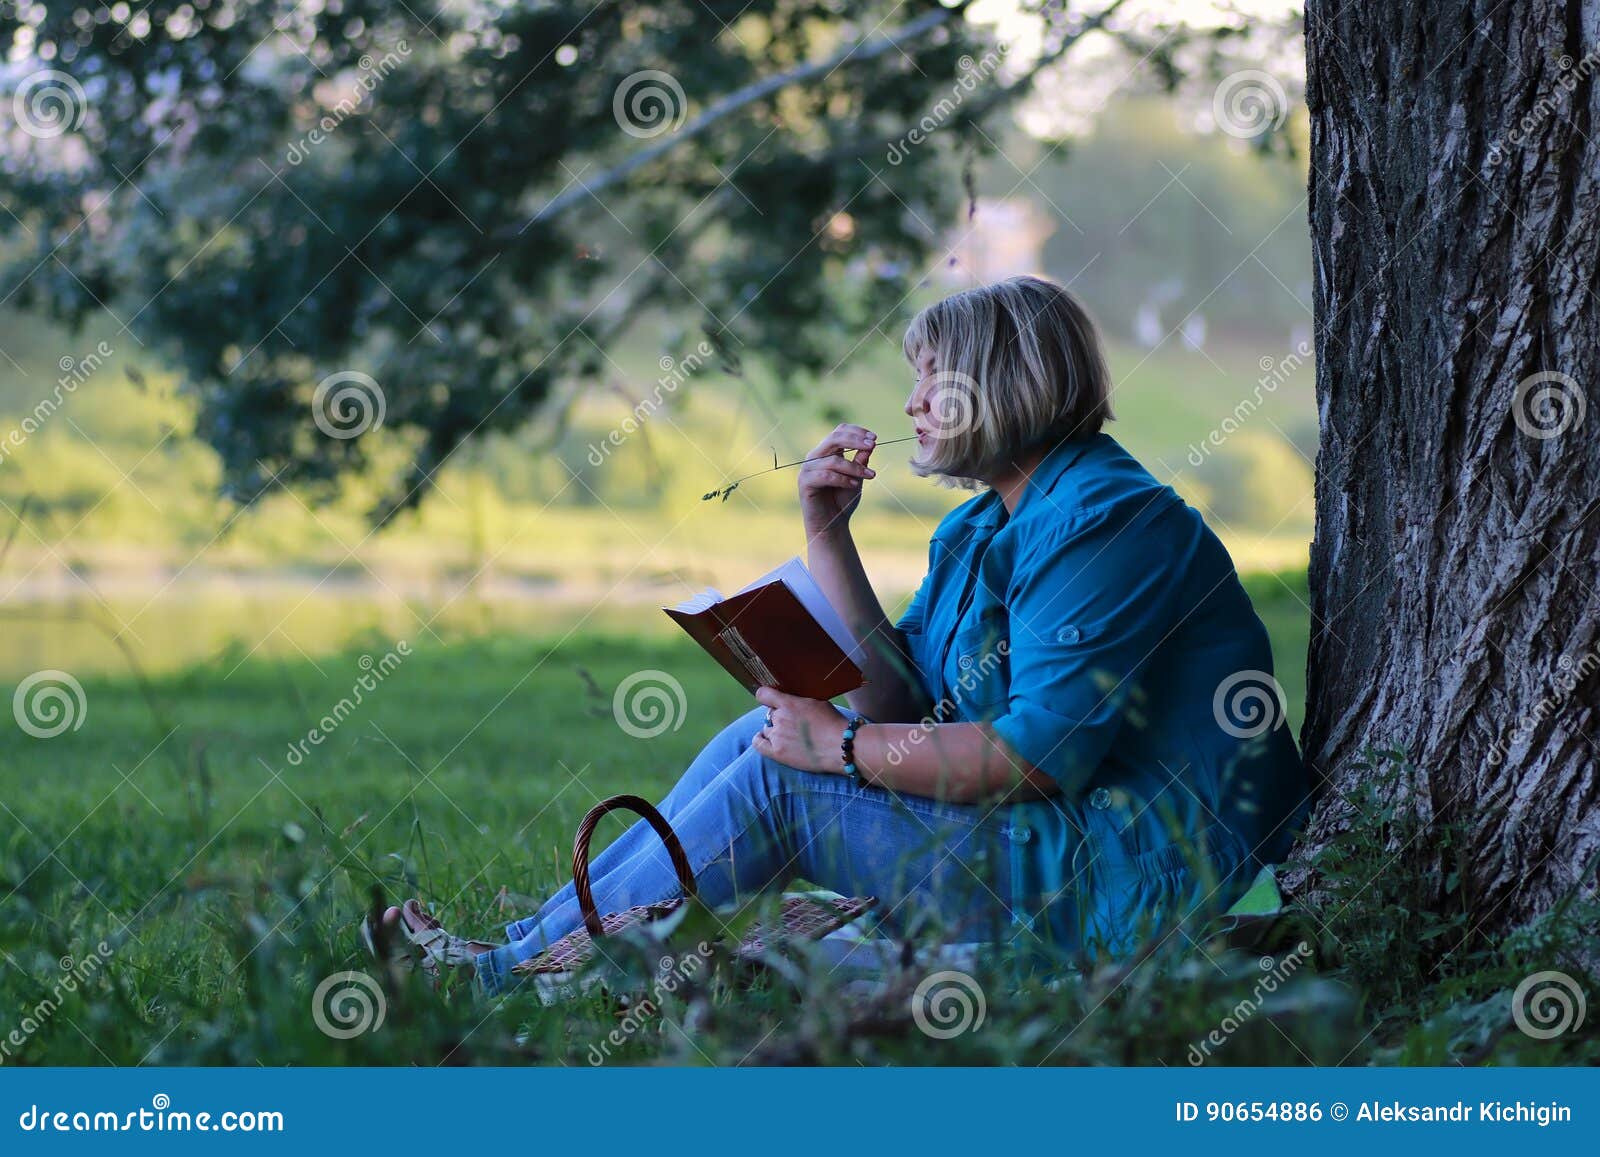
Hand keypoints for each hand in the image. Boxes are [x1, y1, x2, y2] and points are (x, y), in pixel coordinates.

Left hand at [751, 686, 849, 772]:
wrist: (840, 746)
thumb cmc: (833, 723)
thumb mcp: (817, 702)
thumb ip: (800, 701)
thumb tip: (793, 702)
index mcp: (788, 703)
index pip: (764, 694)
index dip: (766, 696)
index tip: (771, 699)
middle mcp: (779, 718)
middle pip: (770, 714)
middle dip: (779, 716)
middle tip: (794, 723)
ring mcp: (777, 736)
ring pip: (767, 729)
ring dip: (775, 730)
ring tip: (790, 736)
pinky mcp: (777, 753)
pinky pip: (759, 744)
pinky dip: (760, 740)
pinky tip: (766, 739)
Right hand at [797, 423, 876, 540]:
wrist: (831, 525)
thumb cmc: (843, 501)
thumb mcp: (857, 478)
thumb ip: (860, 461)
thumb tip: (870, 445)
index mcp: (827, 452)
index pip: (839, 431)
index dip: (857, 431)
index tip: (875, 439)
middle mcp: (815, 457)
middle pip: (834, 438)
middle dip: (855, 440)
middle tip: (872, 446)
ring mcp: (808, 469)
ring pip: (833, 459)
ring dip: (854, 467)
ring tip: (869, 476)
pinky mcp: (805, 483)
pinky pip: (825, 475)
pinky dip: (842, 479)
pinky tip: (854, 484)